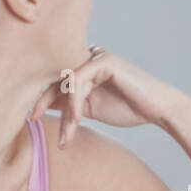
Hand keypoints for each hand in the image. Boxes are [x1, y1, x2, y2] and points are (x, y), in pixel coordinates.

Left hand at [30, 46, 187, 147]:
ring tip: (68, 134)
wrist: (158, 109)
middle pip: (56, 78)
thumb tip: (42, 107)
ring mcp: (96, 56)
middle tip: (33, 120)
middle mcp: (88, 57)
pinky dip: (75, 101)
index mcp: (84, 67)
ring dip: (65, 111)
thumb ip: (69, 105)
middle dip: (44, 101)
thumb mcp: (90, 109)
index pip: (56, 80)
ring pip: (67, 82)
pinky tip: (79, 119)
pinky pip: (79, 79)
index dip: (41, 98)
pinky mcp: (105, 60)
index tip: (32, 119)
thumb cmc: (128, 109)